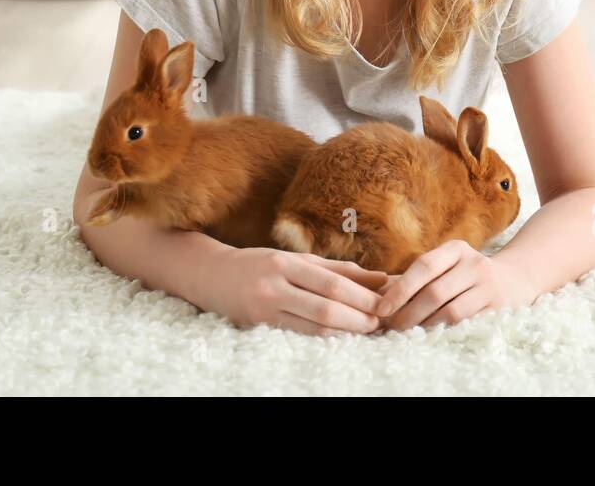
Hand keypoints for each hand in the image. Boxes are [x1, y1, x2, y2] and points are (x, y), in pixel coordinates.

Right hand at [200, 247, 389, 336]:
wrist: (210, 274)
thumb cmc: (260, 264)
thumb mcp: (296, 259)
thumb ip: (337, 268)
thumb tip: (379, 277)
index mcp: (286, 262)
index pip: (332, 283)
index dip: (361, 296)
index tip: (384, 303)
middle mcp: (274, 284)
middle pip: (325, 306)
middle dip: (357, 316)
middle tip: (379, 322)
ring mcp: (264, 307)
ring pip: (313, 324)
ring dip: (344, 330)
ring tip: (366, 330)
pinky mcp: (257, 324)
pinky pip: (297, 333)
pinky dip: (322, 336)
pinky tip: (340, 335)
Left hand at [374, 240, 534, 329]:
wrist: (517, 277)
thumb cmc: (467, 273)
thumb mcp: (447, 265)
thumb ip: (416, 276)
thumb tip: (378, 293)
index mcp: (455, 249)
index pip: (423, 266)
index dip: (400, 288)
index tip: (381, 307)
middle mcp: (473, 263)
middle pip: (434, 291)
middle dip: (408, 312)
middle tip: (391, 328)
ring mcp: (487, 285)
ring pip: (450, 310)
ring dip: (425, 325)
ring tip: (407, 333)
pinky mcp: (497, 306)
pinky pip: (466, 323)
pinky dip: (445, 330)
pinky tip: (431, 335)